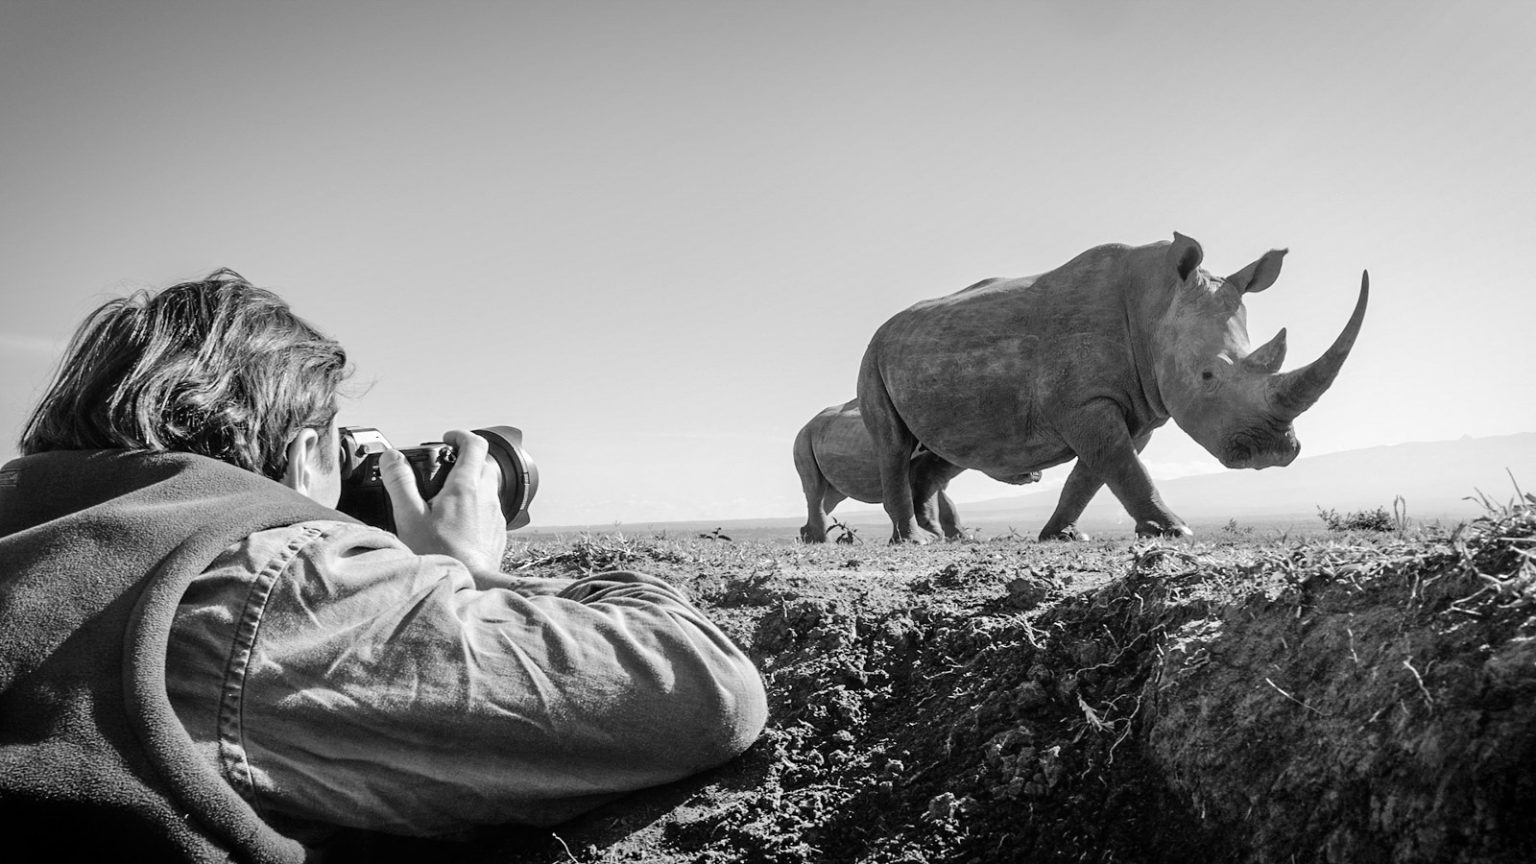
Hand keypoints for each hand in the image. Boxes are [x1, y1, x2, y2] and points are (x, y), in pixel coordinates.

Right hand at [380, 429, 507, 572]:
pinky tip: (460, 520)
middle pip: (484, 462)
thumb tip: (391, 457)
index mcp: (466, 486)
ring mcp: (496, 513)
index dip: (461, 435)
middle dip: (467, 458)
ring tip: (450, 495)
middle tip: (446, 467)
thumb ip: (400, 483)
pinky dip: (478, 503)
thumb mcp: (410, 516)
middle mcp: (487, 495)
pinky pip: (492, 507)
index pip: (475, 444)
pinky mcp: (499, 530)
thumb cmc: (440, 554)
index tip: (447, 439)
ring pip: (490, 485)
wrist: (471, 584)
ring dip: (474, 482)